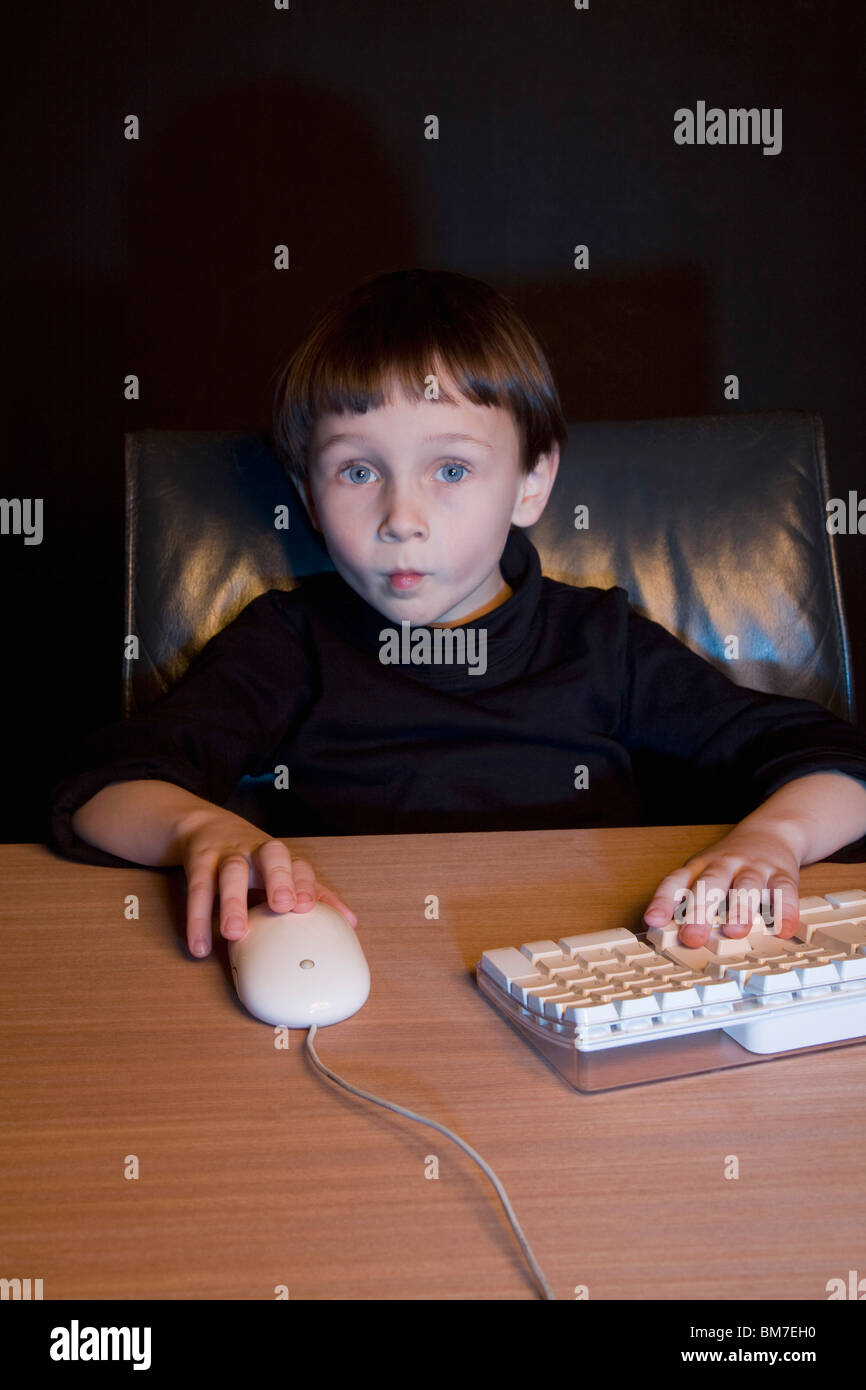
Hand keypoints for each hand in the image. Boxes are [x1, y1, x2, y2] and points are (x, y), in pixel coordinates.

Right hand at [176, 807, 357, 957]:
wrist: (203, 825)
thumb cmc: (252, 858)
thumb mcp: (281, 871)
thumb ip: (312, 894)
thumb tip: (349, 922)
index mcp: (279, 857)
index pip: (298, 864)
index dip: (304, 883)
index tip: (307, 907)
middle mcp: (256, 851)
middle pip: (271, 855)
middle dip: (278, 879)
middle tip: (281, 906)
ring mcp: (226, 853)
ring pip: (231, 871)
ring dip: (233, 901)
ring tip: (234, 933)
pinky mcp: (199, 861)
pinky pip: (197, 889)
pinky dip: (198, 919)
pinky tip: (200, 945)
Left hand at [641, 824, 801, 946]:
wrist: (771, 832)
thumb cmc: (728, 864)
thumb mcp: (702, 874)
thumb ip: (686, 902)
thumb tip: (661, 933)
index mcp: (699, 867)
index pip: (676, 882)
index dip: (663, 901)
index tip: (652, 921)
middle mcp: (725, 865)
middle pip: (710, 884)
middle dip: (700, 910)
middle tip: (692, 937)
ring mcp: (754, 868)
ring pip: (746, 886)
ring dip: (740, 909)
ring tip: (735, 932)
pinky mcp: (782, 874)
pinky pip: (784, 891)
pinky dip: (785, 911)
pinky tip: (783, 930)